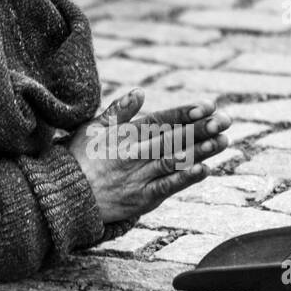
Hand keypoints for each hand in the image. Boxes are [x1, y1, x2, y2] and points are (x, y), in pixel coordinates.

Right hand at [65, 88, 232, 223]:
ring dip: (200, 150)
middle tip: (225, 121)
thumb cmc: (79, 159)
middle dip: (201, 128)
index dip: (184, 113)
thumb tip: (140, 92)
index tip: (208, 105)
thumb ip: (118, 111)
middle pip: (173, 138)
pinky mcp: (140, 198)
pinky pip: (165, 187)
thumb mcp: (93, 128)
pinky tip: (204, 170)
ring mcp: (138, 176)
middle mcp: (134, 153)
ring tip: (223, 141)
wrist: (65, 196)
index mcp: (126, 134)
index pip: (161, 120)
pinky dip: (184, 178)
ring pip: (174, 160)